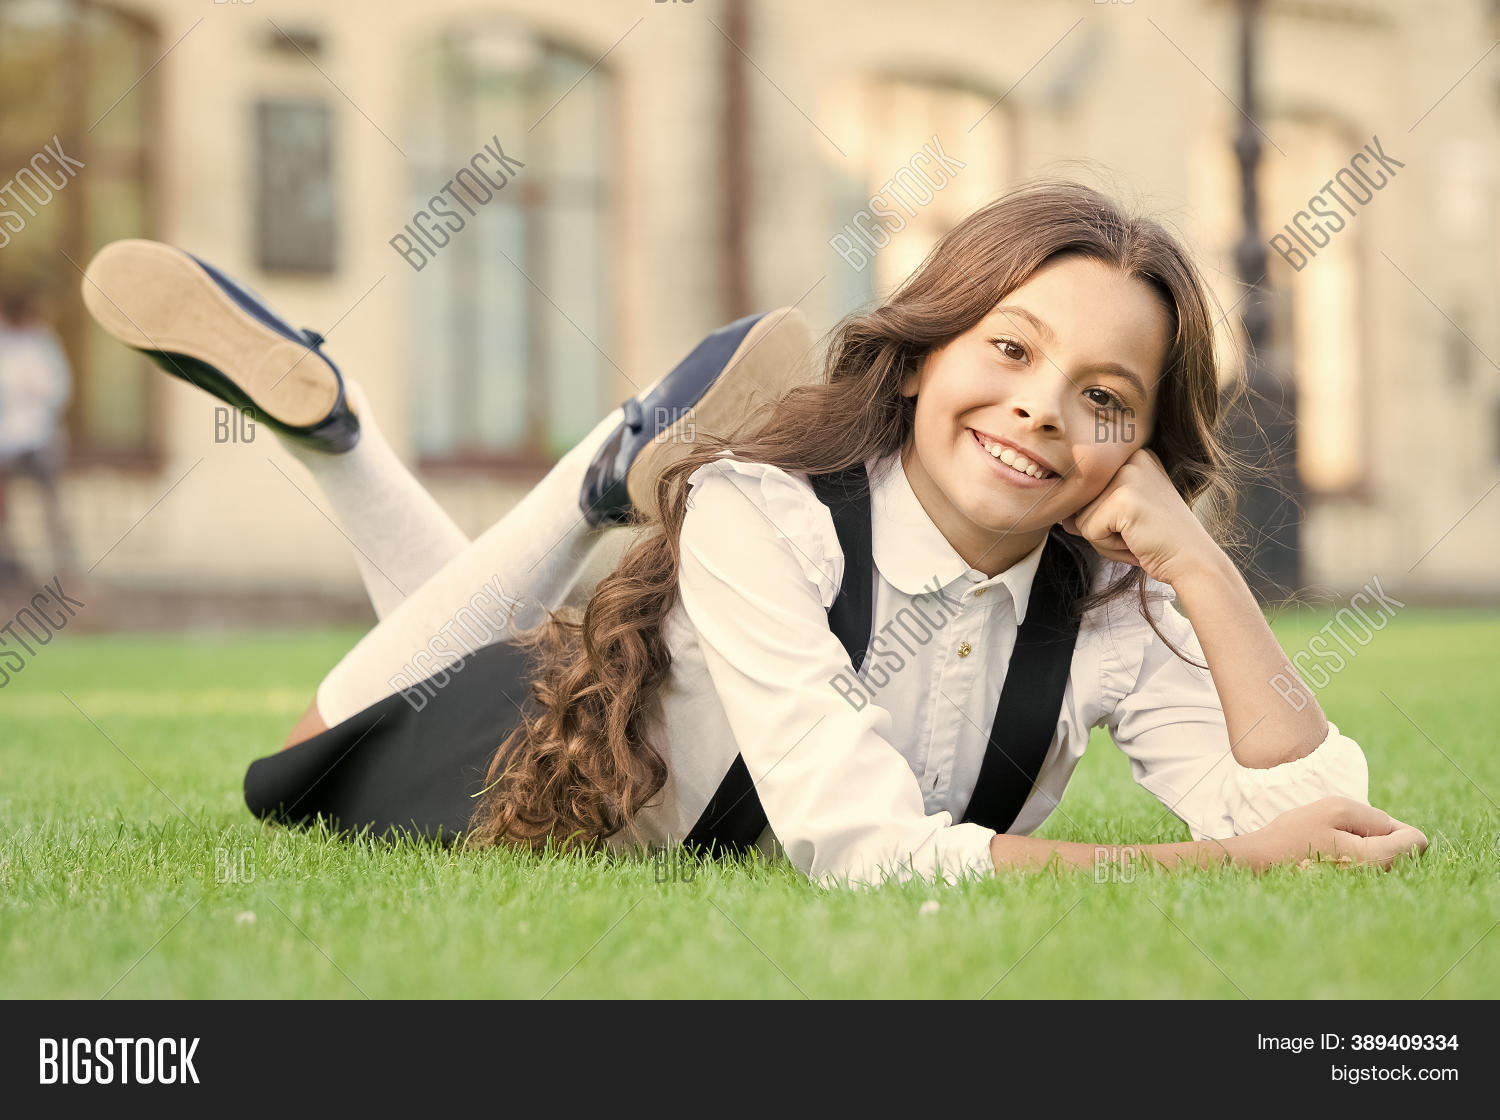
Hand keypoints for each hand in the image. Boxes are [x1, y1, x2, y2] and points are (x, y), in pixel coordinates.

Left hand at [1057, 447, 1220, 586]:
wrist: (1193, 560)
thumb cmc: (1158, 541)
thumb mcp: (1122, 518)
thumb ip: (1090, 511)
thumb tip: (1061, 517)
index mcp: (1134, 456)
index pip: (1087, 490)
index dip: (1104, 518)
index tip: (1138, 522)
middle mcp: (1131, 458)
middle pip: (1081, 502)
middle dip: (1102, 529)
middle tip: (1137, 532)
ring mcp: (1128, 475)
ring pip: (1080, 518)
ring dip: (1104, 539)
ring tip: (1137, 536)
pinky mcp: (1123, 498)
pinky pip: (1088, 530)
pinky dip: (1107, 546)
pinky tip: (1136, 541)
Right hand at [1229, 797, 1427, 871]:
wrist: (1260, 863)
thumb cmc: (1295, 834)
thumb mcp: (1336, 809)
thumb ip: (1376, 817)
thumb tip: (1394, 831)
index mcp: (1379, 860)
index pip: (1417, 841)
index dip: (1396, 825)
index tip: (1365, 825)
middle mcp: (1377, 881)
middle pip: (1402, 851)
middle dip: (1381, 836)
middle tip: (1342, 835)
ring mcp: (1363, 890)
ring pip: (1382, 859)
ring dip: (1364, 846)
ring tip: (1332, 846)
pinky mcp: (1349, 893)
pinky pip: (1365, 869)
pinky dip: (1353, 859)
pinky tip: (1327, 857)